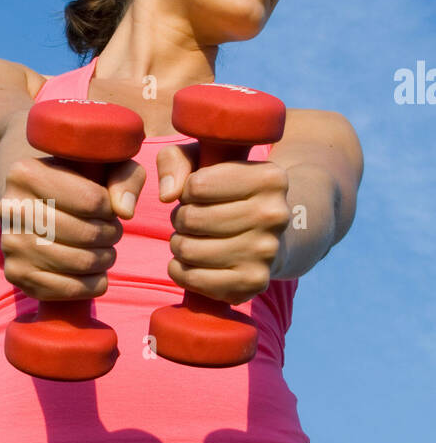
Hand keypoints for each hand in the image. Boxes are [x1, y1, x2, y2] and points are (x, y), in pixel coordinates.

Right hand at [0, 154, 146, 300]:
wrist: (30, 203)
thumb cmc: (73, 182)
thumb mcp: (102, 165)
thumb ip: (124, 177)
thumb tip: (125, 211)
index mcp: (26, 173)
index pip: (92, 200)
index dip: (111, 209)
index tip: (108, 208)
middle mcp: (11, 209)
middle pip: (87, 234)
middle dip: (111, 235)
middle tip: (111, 232)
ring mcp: (10, 244)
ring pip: (81, 263)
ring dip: (105, 259)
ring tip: (105, 250)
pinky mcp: (16, 275)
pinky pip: (68, 290)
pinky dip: (92, 285)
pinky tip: (95, 273)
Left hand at [155, 144, 291, 304]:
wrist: (270, 236)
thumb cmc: (229, 192)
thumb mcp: (205, 159)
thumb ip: (175, 160)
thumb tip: (167, 194)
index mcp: (270, 179)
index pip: (197, 185)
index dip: (187, 190)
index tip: (199, 193)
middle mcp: (275, 215)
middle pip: (191, 219)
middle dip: (180, 218)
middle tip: (191, 219)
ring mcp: (267, 253)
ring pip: (188, 250)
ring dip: (179, 244)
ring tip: (192, 238)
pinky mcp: (253, 283)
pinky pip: (193, 279)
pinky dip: (180, 270)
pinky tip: (190, 261)